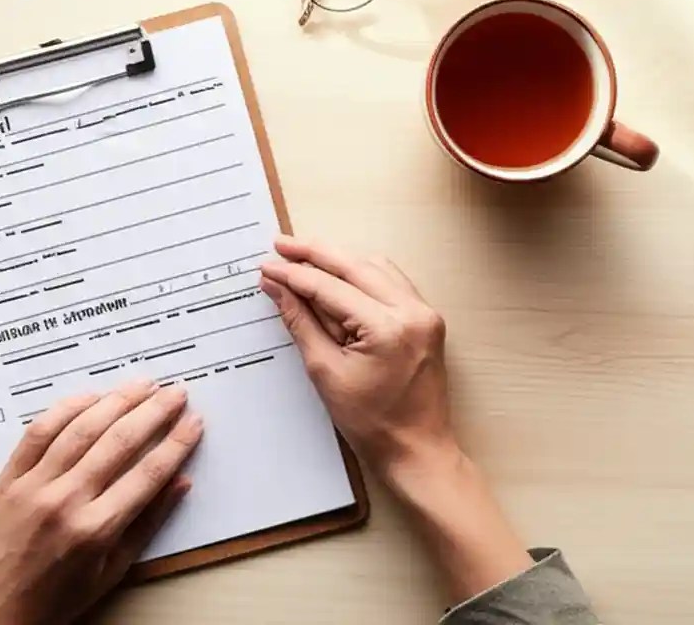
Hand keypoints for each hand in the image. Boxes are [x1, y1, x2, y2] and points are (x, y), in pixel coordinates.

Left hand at [0, 381, 202, 624]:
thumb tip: (180, 483)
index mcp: (96, 530)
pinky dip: (66, 409)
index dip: (176, 444)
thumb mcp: (112, 571)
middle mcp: (66, 501)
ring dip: (116, 401)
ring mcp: (34, 485)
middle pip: (119, 442)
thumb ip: (147, 524)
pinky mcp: (10, 478)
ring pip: (81, 428)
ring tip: (141, 385)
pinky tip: (90, 396)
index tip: (194, 423)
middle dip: (154, 412)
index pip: (148, 474)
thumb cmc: (56, 598)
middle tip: (175, 392)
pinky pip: (39, 432)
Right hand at [259, 235, 455, 472]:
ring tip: (303, 255)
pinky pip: (391, 282)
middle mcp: (412, 312)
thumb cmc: (374, 424)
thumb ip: (301, 322)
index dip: (294, 275)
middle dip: (315, 253)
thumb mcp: (326, 372)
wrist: (418, 450)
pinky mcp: (426, 319)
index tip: (267, 267)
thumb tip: (277, 288)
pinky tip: (337, 275)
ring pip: (375, 267)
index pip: (330, 288)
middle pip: (355, 265)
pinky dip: (362, 274)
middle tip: (281, 244)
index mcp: (388, 327)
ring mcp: (424, 313)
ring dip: (339, 259)